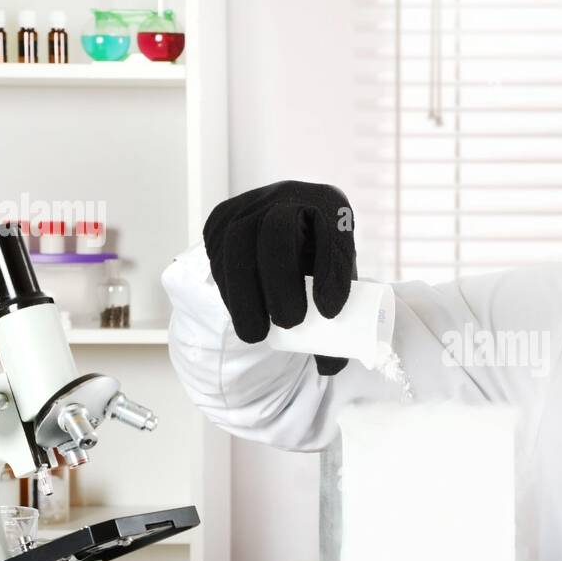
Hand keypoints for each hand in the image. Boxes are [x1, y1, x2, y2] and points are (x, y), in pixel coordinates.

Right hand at [203, 180, 356, 374]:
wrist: (288, 236)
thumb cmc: (321, 267)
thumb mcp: (340, 286)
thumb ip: (343, 326)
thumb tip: (331, 365)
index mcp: (331, 205)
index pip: (331, 231)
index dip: (330, 271)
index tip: (330, 313)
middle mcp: (290, 194)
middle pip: (276, 231)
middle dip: (280, 282)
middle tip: (289, 324)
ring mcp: (251, 203)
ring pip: (238, 241)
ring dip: (244, 294)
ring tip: (256, 335)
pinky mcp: (223, 218)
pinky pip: (218, 251)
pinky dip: (228, 288)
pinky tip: (240, 311)